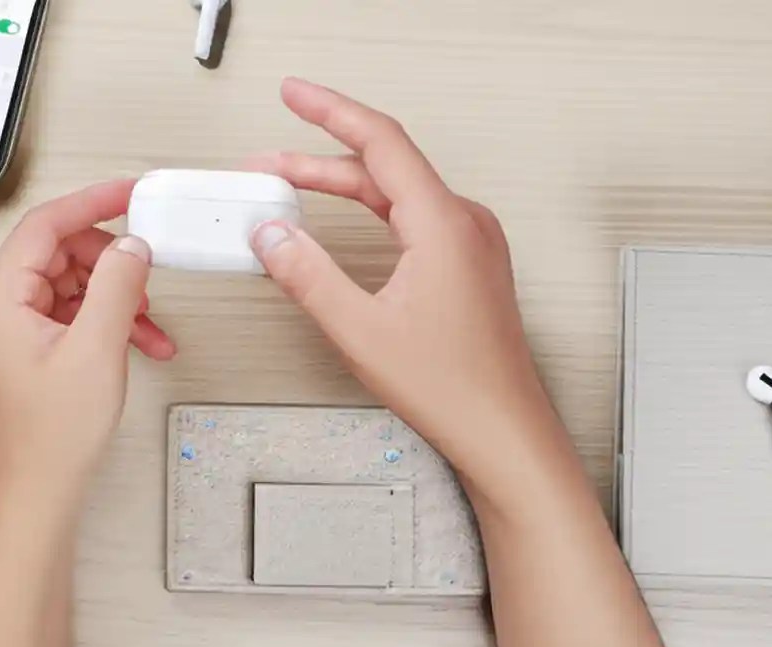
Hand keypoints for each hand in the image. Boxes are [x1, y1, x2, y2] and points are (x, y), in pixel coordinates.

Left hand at [0, 179, 175, 504]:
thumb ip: (117, 286)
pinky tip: (147, 345)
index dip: (92, 202)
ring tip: (152, 326)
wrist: (37, 496)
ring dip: (119, 298)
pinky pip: (75, 315)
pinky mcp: (32, 350)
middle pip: (61, 252)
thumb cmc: (52, 436)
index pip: (45, 225)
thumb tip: (133, 244)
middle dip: (112, 262)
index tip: (133, 191)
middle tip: (150, 273)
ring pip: (74, 285)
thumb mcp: (96, 349)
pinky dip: (112, 323)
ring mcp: (13, 330)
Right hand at [248, 78, 568, 505]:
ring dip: (343, 183)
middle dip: (319, 158)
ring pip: (397, 190)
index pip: (379, 141)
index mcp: (442, 225)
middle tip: (268, 161)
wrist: (503, 429)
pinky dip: (370, 207)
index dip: (330, 110)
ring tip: (291, 183)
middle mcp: (463, 223)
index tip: (295, 93)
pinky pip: (413, 214)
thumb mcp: (359, 331)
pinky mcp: (469, 262)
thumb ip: (307, 275)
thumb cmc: (453, 388)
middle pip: (383, 166)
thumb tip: (272, 236)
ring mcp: (471, 242)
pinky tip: (345, 215)